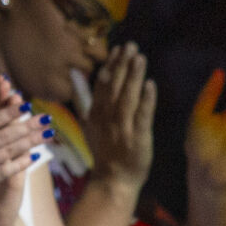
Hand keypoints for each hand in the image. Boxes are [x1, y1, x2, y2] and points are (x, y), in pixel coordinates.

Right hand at [0, 76, 41, 218]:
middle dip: (27, 125)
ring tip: (47, 134)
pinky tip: (35, 156)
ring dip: (30, 142)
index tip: (25, 103)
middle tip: (46, 118)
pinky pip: (6, 170)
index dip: (8, 111)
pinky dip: (21, 163)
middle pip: (5, 135)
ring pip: (10, 151)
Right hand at [85, 42, 156, 190]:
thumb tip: (76, 75)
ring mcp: (122, 127)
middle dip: (122, 65)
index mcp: (95, 112)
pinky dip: (146, 100)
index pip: (102, 84)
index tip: (117, 49)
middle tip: (131, 45)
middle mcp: (107, 117)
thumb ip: (83, 98)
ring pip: (127, 97)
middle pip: (115, 86)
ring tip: (139, 57)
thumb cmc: (104, 150)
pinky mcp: (139, 138)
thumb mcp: (88, 122)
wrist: (113, 180)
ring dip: (133, 76)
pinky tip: (150, 85)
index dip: (110, 65)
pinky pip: (142, 116)